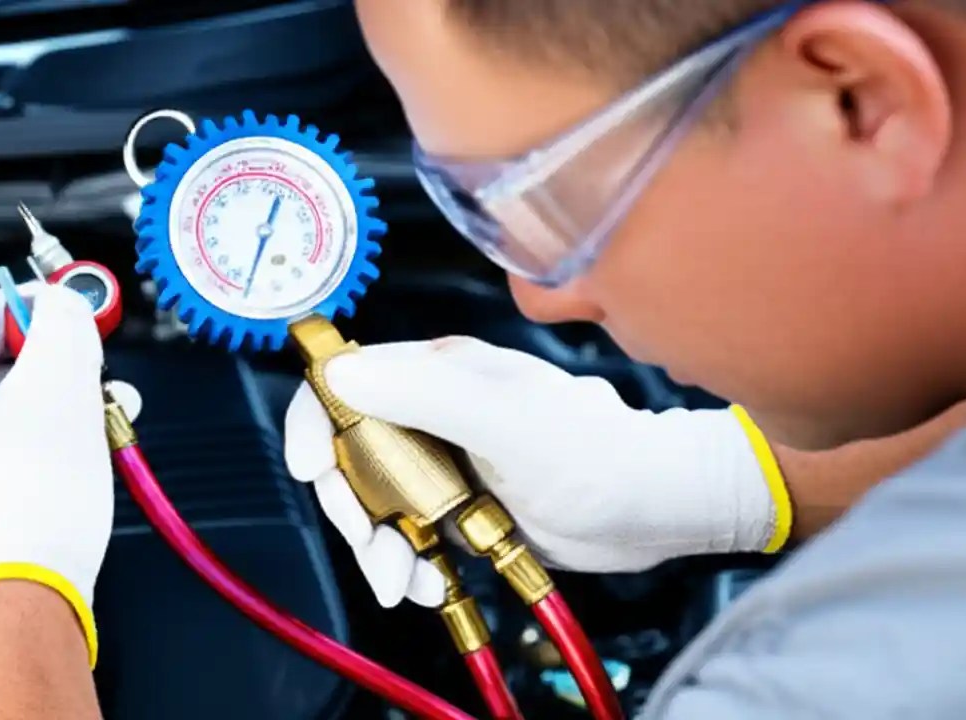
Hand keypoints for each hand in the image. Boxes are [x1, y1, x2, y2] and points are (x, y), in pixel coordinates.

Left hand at [0, 284, 114, 663]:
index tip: (74, 311)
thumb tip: (65, 303)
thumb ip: (66, 321)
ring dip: (51, 414)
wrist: (26, 595)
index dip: (36, 308)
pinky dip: (31, 454)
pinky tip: (69, 466)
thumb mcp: (64, 381)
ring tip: (97, 426)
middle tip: (96, 377)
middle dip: (54, 371)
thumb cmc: (35, 500)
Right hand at [284, 337, 781, 607]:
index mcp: (437, 371)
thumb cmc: (598, 453)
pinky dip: (406, 564)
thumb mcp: (510, 420)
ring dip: (378, 547)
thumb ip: (429, 394)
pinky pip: (404, 535)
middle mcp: (430, 409)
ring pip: (371, 502)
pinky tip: (429, 584)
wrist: (651, 507)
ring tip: (409, 582)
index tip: (315, 470)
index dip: (316, 421)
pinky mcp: (452, 505)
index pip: (345, 381)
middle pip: (347, 452)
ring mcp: (440, 460)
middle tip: (375, 546)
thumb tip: (346, 372)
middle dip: (351, 505)